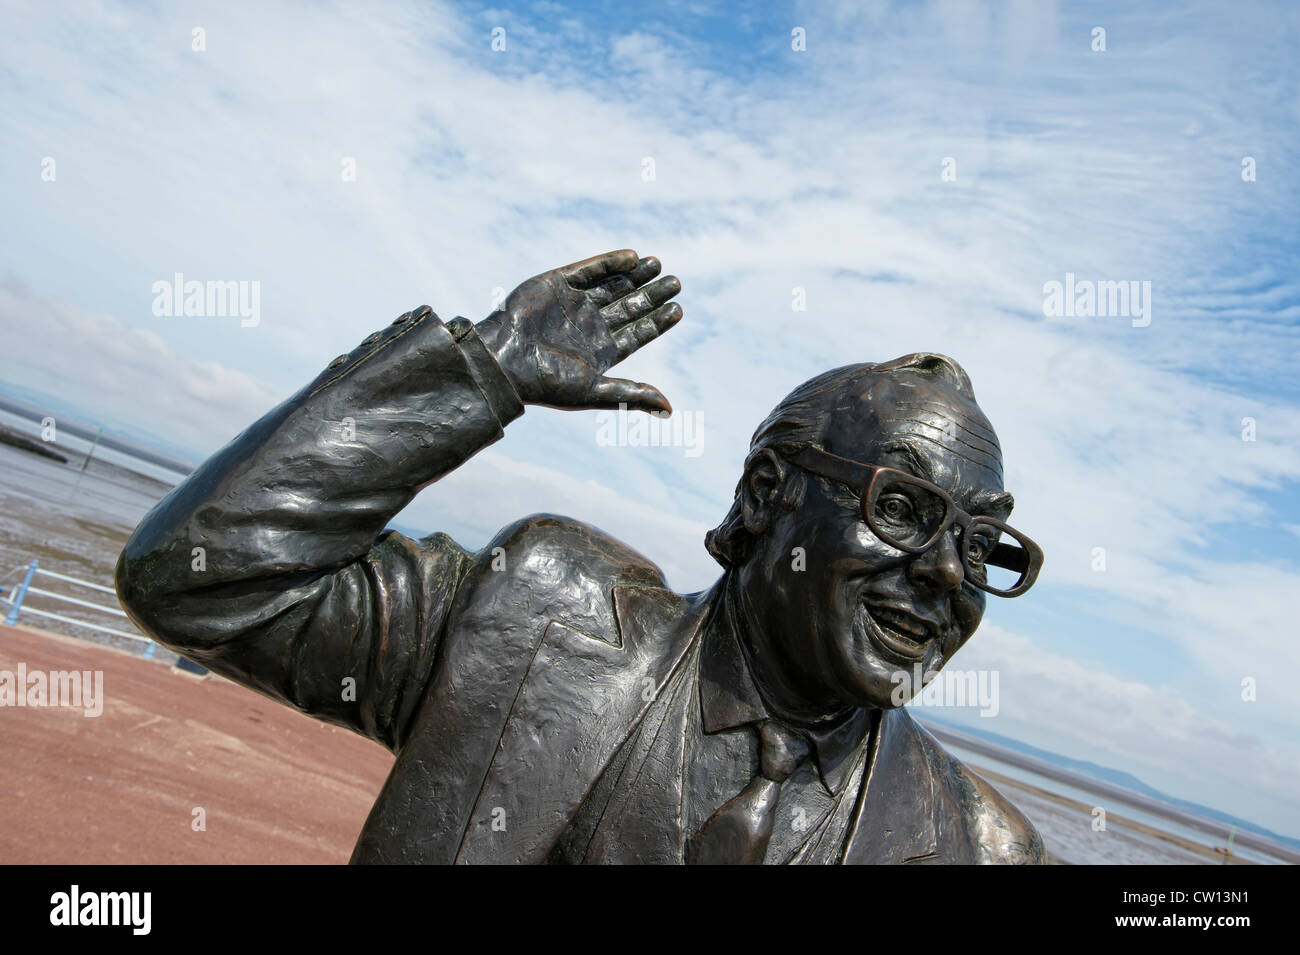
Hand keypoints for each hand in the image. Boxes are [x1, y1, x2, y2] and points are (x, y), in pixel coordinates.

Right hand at [474, 249, 681, 413]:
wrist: (505, 361)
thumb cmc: (547, 383)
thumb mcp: (595, 391)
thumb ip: (632, 394)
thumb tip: (670, 410)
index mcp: (600, 351)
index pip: (636, 333)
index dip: (657, 322)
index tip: (678, 309)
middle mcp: (589, 326)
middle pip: (629, 306)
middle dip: (651, 295)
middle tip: (676, 282)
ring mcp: (574, 304)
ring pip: (612, 285)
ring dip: (635, 276)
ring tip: (658, 264)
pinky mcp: (557, 283)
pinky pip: (589, 269)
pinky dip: (610, 262)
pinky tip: (632, 257)